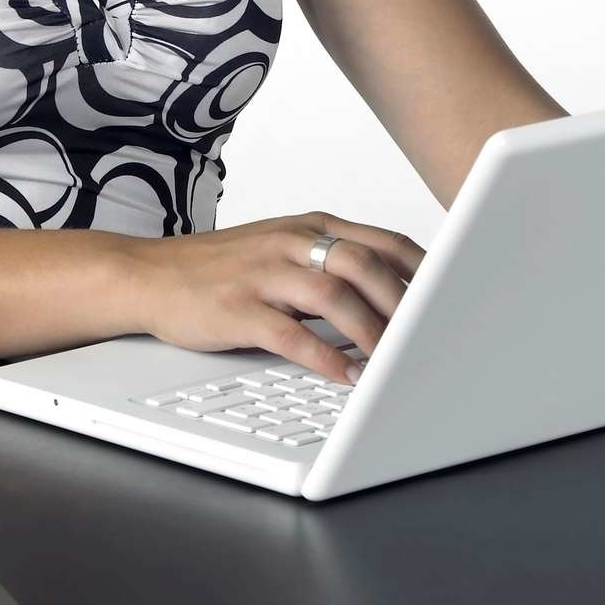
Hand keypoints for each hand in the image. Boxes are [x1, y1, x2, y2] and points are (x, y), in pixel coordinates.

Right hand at [128, 211, 425, 386]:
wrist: (150, 275)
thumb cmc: (223, 268)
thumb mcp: (283, 248)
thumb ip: (331, 261)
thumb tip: (393, 291)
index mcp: (310, 226)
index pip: (383, 241)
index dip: (424, 270)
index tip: (454, 296)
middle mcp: (292, 242)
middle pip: (366, 263)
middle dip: (406, 302)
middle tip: (434, 335)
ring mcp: (264, 273)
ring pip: (334, 295)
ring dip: (372, 332)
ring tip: (396, 363)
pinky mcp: (238, 308)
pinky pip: (291, 334)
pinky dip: (325, 358)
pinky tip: (346, 378)